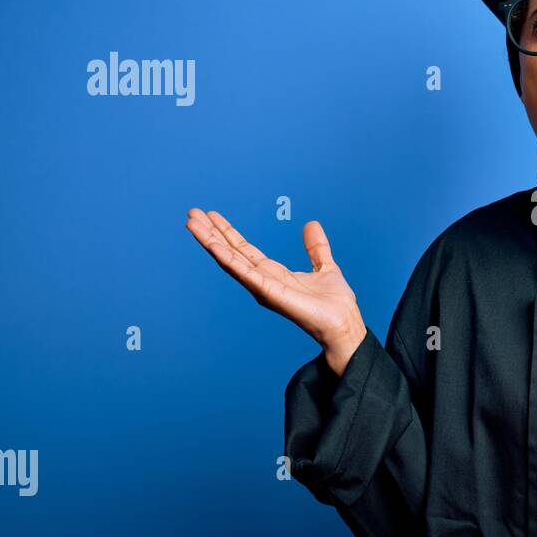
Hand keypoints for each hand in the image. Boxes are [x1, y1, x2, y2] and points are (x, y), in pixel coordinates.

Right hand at [184, 208, 367, 374]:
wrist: (344, 323)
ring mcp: (263, 287)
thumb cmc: (334, 303)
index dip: (228, 232)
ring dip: (210, 241)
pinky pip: (244, 273)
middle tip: (192, 213)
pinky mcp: (269, 293)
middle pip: (231, 252)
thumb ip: (316, 247)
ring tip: (192, 223)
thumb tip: (311, 224)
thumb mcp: (325, 266)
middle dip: (211, 233)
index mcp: (273, 274)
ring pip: (230, 261)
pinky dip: (227, 259)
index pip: (244, 249)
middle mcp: (262, 280)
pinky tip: (213, 245)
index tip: (213, 215)